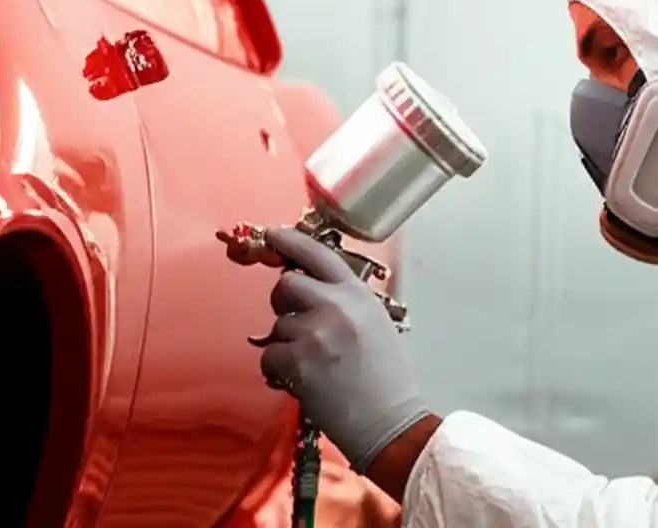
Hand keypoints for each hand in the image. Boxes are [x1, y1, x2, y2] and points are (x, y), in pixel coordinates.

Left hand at [249, 227, 429, 472]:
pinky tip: (302, 381)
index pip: (318, 254)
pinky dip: (278, 370)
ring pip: (277, 324)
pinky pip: (269, 355)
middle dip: (284, 302)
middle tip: (297, 324)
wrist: (389, 422)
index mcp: (357, 293)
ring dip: (285, 343)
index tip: (271, 235)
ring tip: (312, 365)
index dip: (290, 241)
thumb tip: (308, 287)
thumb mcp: (373, 323)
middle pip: (287, 284)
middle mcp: (335, 305)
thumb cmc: (385, 377)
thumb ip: (343, 301)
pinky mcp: (297, 360)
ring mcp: (315, 331)